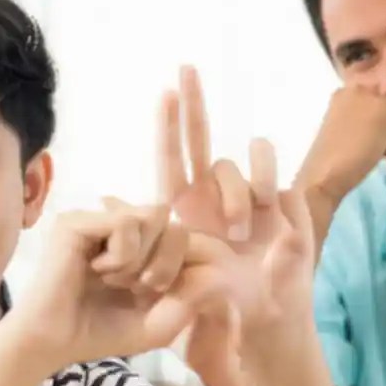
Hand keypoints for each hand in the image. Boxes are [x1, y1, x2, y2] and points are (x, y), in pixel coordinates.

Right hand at [0, 198, 241, 375]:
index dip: (186, 264)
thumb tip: (218, 272)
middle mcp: (121, 226)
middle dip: (167, 264)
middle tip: (137, 288)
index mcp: (142, 247)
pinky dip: (121, 255)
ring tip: (115, 280)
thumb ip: (191, 299)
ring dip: (142, 259)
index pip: (184, 235)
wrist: (53, 343)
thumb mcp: (159, 323)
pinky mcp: (78, 221)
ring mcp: (99, 220)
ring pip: (154, 216)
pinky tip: (96, 271)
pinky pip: (125, 223)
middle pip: (174, 222)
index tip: (160, 295)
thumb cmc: (100, 333)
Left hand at [158, 66, 316, 335]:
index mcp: (186, 206)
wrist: (262, 318)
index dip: (169, 125)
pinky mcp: (280, 202)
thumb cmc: (217, 298)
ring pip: (233, 165)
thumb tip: (104, 199)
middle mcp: (214, 194)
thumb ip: (141, 232)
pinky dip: (269, 186)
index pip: (173, 156)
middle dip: (194, 103)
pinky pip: (273, 174)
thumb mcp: (169, 269)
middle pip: (201, 139)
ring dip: (235, 196)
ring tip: (241, 233)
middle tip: (185, 68)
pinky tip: (271, 215)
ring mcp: (247, 194)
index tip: (164, 90)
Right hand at [296, 84, 385, 204]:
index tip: (370, 146)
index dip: (375, 126)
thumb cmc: (327, 160)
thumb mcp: (341, 131)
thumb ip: (359, 122)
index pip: (372, 105)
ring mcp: (374, 98)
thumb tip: (377, 129)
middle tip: (381, 155)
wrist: (324, 174)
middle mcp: (358, 88)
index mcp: (342, 93)